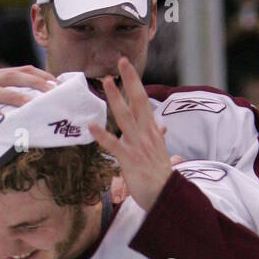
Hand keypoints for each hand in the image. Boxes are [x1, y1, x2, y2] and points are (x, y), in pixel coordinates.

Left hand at [88, 57, 173, 210]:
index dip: (135, 83)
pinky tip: (91, 126)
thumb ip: (159, 139)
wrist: (167, 197)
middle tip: (121, 61)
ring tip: (107, 81)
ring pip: (125, 117)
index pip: (144, 102)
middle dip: (130, 81)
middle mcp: (146, 135)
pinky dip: (102, 135)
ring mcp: (138, 146)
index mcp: (153, 132)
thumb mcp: (163, 154)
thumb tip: (163, 128)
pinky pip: (114, 145)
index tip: (127, 66)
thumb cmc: (162, 179)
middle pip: (138, 102)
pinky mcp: (129, 160)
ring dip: (116, 99)